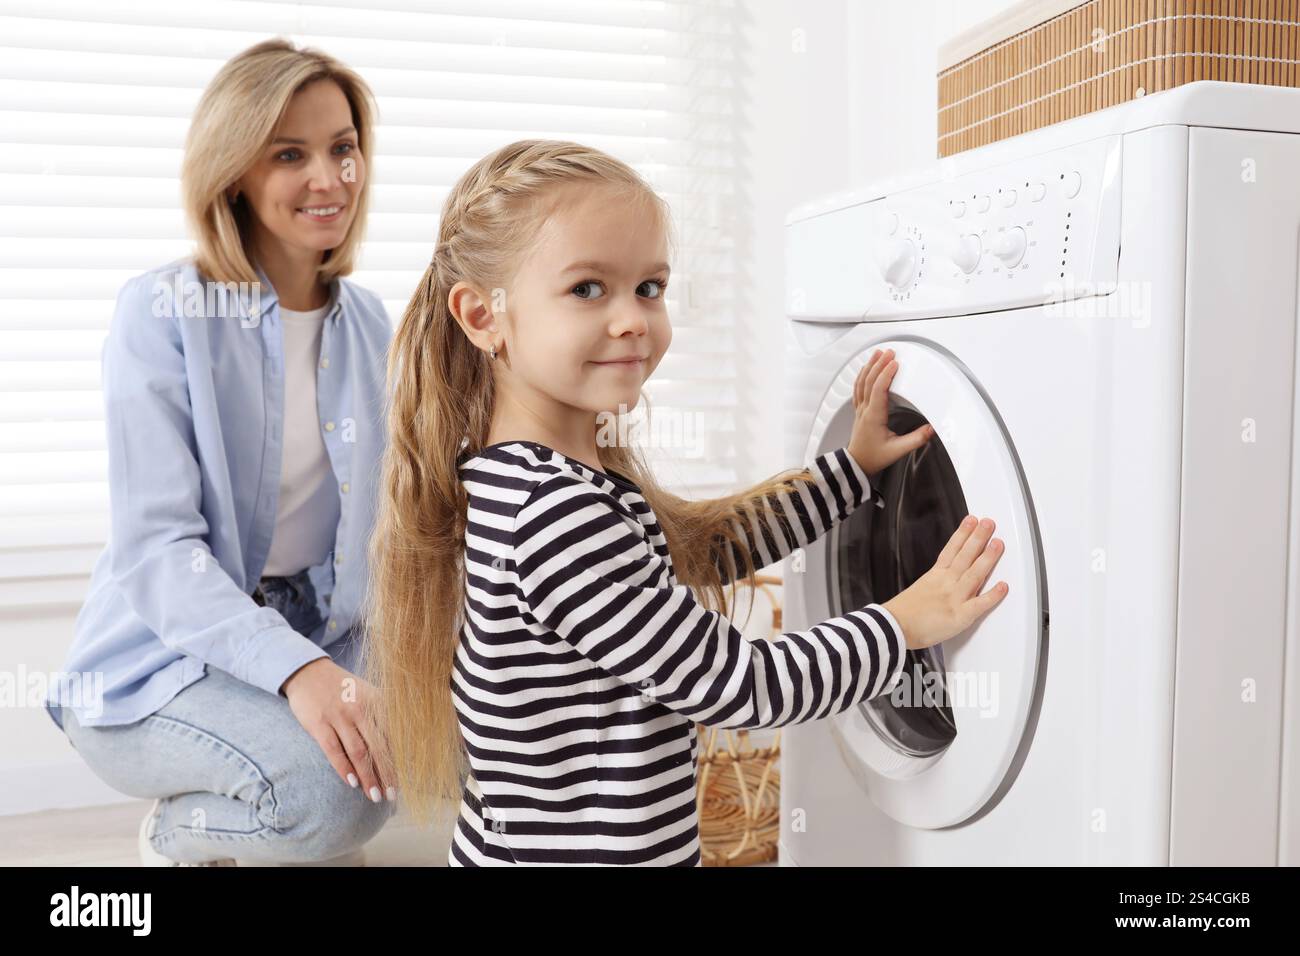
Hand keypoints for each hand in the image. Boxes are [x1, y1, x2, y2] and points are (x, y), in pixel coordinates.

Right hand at [281, 658, 395, 803]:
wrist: (308, 671)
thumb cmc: (342, 687)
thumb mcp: (367, 692)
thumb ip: (383, 713)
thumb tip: (401, 741)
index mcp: (377, 701)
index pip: (393, 735)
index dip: (400, 759)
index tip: (406, 779)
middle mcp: (361, 708)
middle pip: (378, 747)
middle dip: (387, 774)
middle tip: (392, 796)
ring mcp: (340, 716)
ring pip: (358, 752)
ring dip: (368, 777)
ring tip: (375, 796)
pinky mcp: (319, 723)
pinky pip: (333, 750)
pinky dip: (343, 768)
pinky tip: (352, 783)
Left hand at [847, 348, 933, 474]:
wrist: (856, 464)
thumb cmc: (873, 457)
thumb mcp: (898, 450)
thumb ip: (916, 439)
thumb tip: (932, 429)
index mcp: (874, 417)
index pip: (878, 390)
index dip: (886, 374)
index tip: (894, 363)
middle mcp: (865, 410)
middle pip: (869, 381)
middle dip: (879, 364)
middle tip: (889, 352)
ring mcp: (860, 409)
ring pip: (861, 383)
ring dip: (869, 366)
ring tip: (877, 353)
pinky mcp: (858, 411)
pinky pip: (858, 388)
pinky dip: (862, 375)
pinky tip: (866, 369)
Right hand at [883, 515, 1008, 649]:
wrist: (894, 628)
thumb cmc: (903, 614)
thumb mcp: (919, 589)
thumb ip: (934, 583)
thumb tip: (942, 580)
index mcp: (935, 576)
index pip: (951, 550)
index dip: (963, 533)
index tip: (971, 520)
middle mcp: (946, 583)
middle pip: (965, 556)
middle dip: (978, 538)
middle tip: (988, 523)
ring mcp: (954, 598)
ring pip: (974, 574)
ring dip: (987, 558)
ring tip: (997, 544)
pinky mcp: (960, 616)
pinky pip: (979, 604)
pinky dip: (992, 595)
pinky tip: (1003, 586)